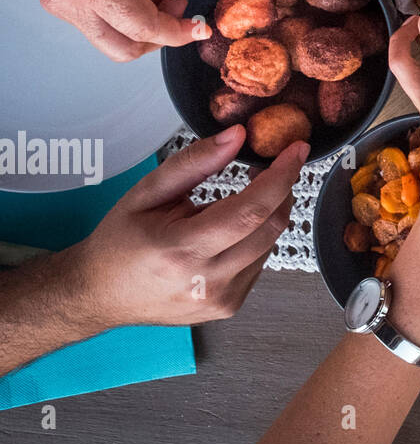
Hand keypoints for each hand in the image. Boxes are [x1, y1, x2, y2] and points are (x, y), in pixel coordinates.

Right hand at [0, 0, 233, 60]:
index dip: (179, 32)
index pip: (143, 28)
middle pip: (124, 48)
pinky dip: (125, 12)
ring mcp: (58, 4)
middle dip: (161, 34)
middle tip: (181, 4)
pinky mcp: (56, 0)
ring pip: (111, 37)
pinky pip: (97, 22)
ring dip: (144, 21)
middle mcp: (68, 2)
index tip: (200, 26)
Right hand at [67, 128, 301, 328]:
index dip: (281, 176)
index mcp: (182, 251)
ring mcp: (221, 300)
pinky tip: (230, 230)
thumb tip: (239, 135)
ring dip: (267, 213)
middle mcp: (207, 282)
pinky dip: (255, 237)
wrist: (99, 294)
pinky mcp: (229, 307)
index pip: (250, 211)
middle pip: (270, 227)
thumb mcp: (147, 192)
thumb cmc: (119, 241)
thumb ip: (195, 162)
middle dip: (280, 189)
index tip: (296, 149)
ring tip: (238, 198)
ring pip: (270, 244)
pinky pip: (260, 262)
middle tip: (268, 165)